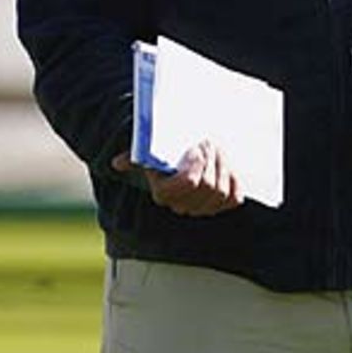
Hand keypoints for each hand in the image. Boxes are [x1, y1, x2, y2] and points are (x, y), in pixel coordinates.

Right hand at [111, 142, 243, 216]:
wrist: (183, 160)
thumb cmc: (163, 154)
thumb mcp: (147, 152)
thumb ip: (133, 157)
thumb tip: (117, 163)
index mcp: (163, 194)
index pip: (189, 182)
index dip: (196, 164)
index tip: (195, 148)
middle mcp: (183, 206)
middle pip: (208, 186)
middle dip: (211, 161)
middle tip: (207, 143)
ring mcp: (203, 209)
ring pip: (221, 191)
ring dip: (222, 167)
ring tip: (216, 151)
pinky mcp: (221, 206)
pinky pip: (234, 199)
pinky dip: (234, 181)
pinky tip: (225, 167)